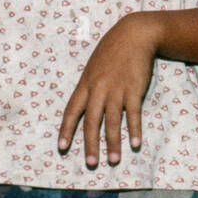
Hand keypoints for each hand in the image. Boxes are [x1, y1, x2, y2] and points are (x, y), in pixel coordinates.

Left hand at [58, 12, 159, 166]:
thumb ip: (90, 86)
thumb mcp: (94, 66)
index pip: (72, 111)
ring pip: (113, 121)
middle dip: (90, 144)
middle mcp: (99, 89)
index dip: (67, 130)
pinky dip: (134, 129)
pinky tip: (135, 143)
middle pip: (92, 121)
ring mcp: (117, 89)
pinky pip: (133, 113)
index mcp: (86, 84)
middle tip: (91, 163)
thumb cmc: (112, 50)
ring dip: (113, 142)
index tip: (62, 147)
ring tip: (114, 160)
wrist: (134, 34)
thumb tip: (85, 105)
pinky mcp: (134, 89)